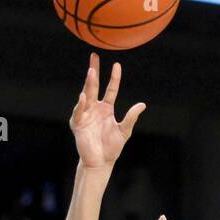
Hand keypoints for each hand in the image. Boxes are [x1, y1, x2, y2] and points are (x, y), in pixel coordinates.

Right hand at [70, 53, 144, 169]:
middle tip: (94, 56)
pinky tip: (84, 96)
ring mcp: (85, 115)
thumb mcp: (124, 131)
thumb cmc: (111, 148)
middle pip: (94, 86)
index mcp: (106, 109)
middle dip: (94, 71)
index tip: (116, 65)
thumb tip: (142, 104)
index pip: (111, 89)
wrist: (101, 162)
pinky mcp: (78, 123)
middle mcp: (95, 108)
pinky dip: (81, 104)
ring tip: (91, 71)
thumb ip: (131, 117)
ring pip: (87, 95)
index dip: (114, 78)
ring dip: (88, 83)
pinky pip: (79, 112)